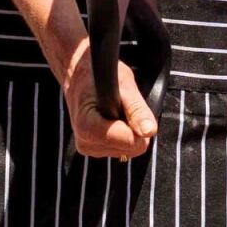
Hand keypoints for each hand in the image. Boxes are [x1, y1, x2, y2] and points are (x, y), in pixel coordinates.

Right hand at [58, 44, 157, 160]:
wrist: (77, 77)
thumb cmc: (98, 77)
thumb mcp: (124, 85)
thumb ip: (137, 109)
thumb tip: (149, 131)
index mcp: (87, 126)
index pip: (129, 141)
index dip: (138, 125)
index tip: (130, 107)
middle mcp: (85, 142)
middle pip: (132, 148)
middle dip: (134, 128)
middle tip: (121, 107)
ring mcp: (88, 148)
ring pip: (129, 150)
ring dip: (128, 131)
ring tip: (114, 111)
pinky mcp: (93, 150)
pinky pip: (123, 149)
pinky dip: (123, 135)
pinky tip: (112, 119)